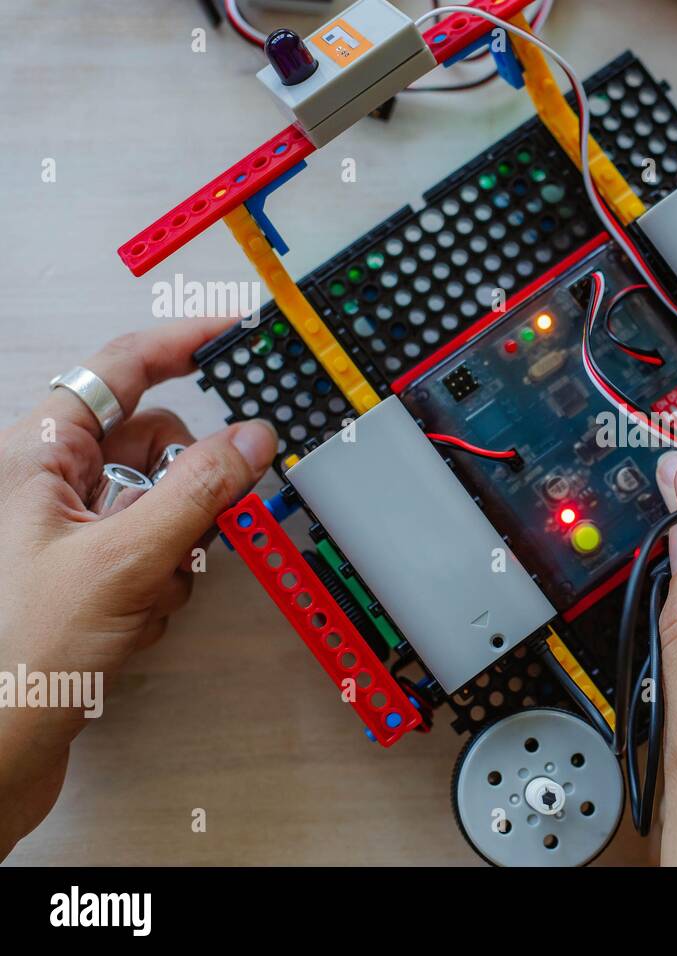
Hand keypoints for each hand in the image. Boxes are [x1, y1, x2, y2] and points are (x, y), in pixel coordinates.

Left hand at [0, 318, 277, 857]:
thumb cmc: (23, 649)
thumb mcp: (128, 558)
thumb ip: (201, 490)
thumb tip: (255, 436)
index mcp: (37, 455)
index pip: (119, 370)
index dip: (181, 344)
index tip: (235, 334)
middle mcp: (48, 483)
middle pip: (154, 447)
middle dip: (186, 492)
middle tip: (195, 526)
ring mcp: (68, 530)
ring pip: (161, 505)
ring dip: (176, 551)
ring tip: (144, 595)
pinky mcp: (86, 572)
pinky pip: (154, 551)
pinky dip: (162, 582)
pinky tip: (131, 621)